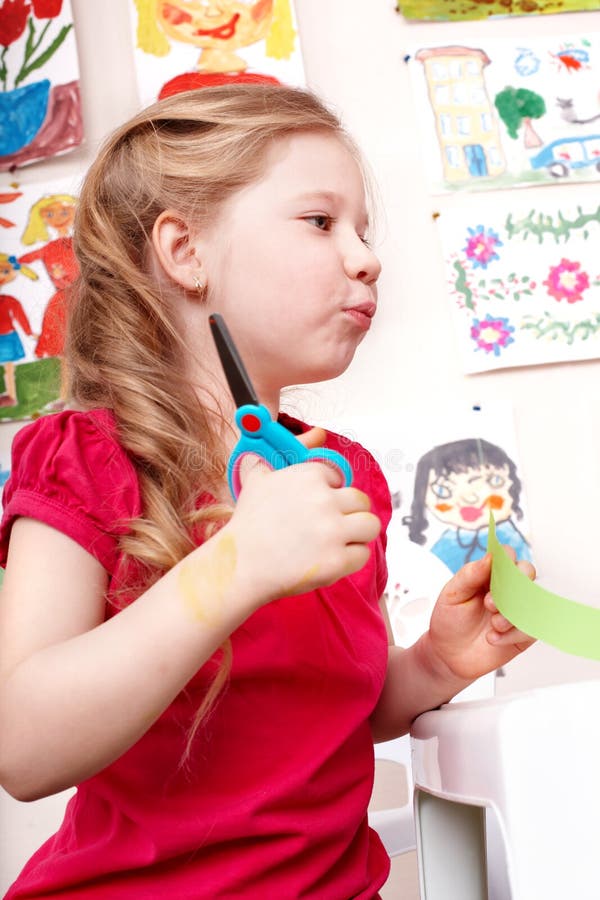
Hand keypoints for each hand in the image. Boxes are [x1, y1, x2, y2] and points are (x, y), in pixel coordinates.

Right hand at [226, 427, 380, 607]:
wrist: (239, 565)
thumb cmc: (248, 523)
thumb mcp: (259, 478)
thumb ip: (288, 452)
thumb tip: (317, 432)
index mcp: (309, 476)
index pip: (340, 478)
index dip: (330, 494)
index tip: (315, 508)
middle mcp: (324, 500)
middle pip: (361, 501)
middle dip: (348, 513)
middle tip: (330, 527)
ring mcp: (332, 531)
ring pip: (370, 524)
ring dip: (357, 533)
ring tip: (338, 542)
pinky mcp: (337, 560)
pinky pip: (362, 554)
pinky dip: (351, 558)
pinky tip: (331, 559)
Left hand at [425, 549, 535, 684]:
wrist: (449, 655)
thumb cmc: (449, 620)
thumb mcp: (453, 595)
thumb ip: (470, 574)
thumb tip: (490, 557)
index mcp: (489, 574)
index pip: (507, 555)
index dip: (506, 561)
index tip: (493, 576)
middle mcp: (507, 588)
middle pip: (527, 571)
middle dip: (511, 587)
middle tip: (489, 604)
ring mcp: (518, 609)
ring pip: (533, 599)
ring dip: (512, 614)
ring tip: (492, 625)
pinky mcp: (524, 632)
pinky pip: (531, 627)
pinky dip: (512, 634)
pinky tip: (493, 638)